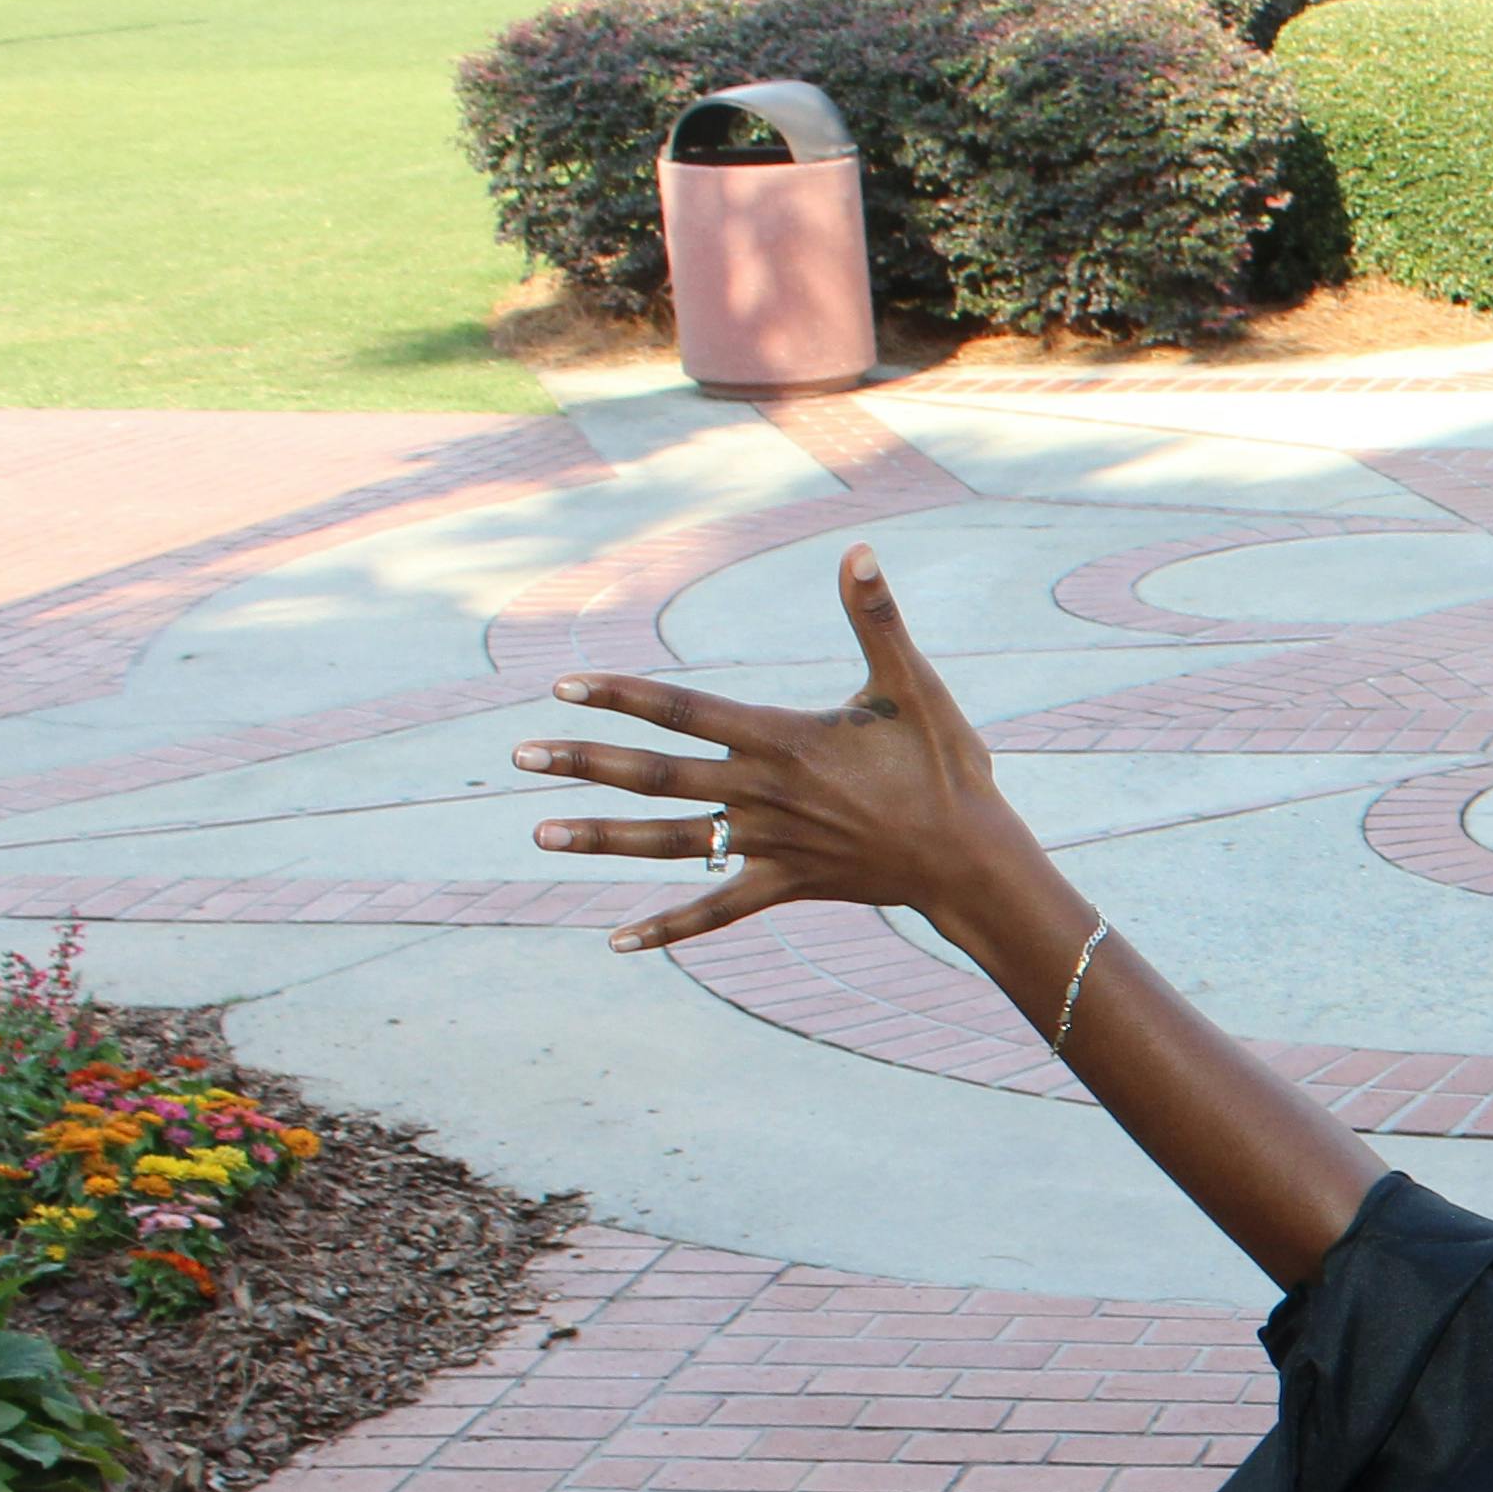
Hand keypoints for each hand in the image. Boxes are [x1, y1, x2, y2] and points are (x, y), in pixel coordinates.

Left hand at [516, 548, 1052, 953]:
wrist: (973, 860)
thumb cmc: (947, 769)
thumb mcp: (912, 687)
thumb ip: (876, 619)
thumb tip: (857, 551)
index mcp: (783, 741)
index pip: (683, 711)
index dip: (621, 696)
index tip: (564, 686)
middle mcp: (764, 795)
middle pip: (656, 777)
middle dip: (584, 763)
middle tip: (519, 755)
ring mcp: (771, 846)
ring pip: (671, 843)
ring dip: (602, 839)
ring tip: (540, 834)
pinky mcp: (786, 885)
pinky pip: (716, 911)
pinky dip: (668, 927)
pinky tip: (618, 940)